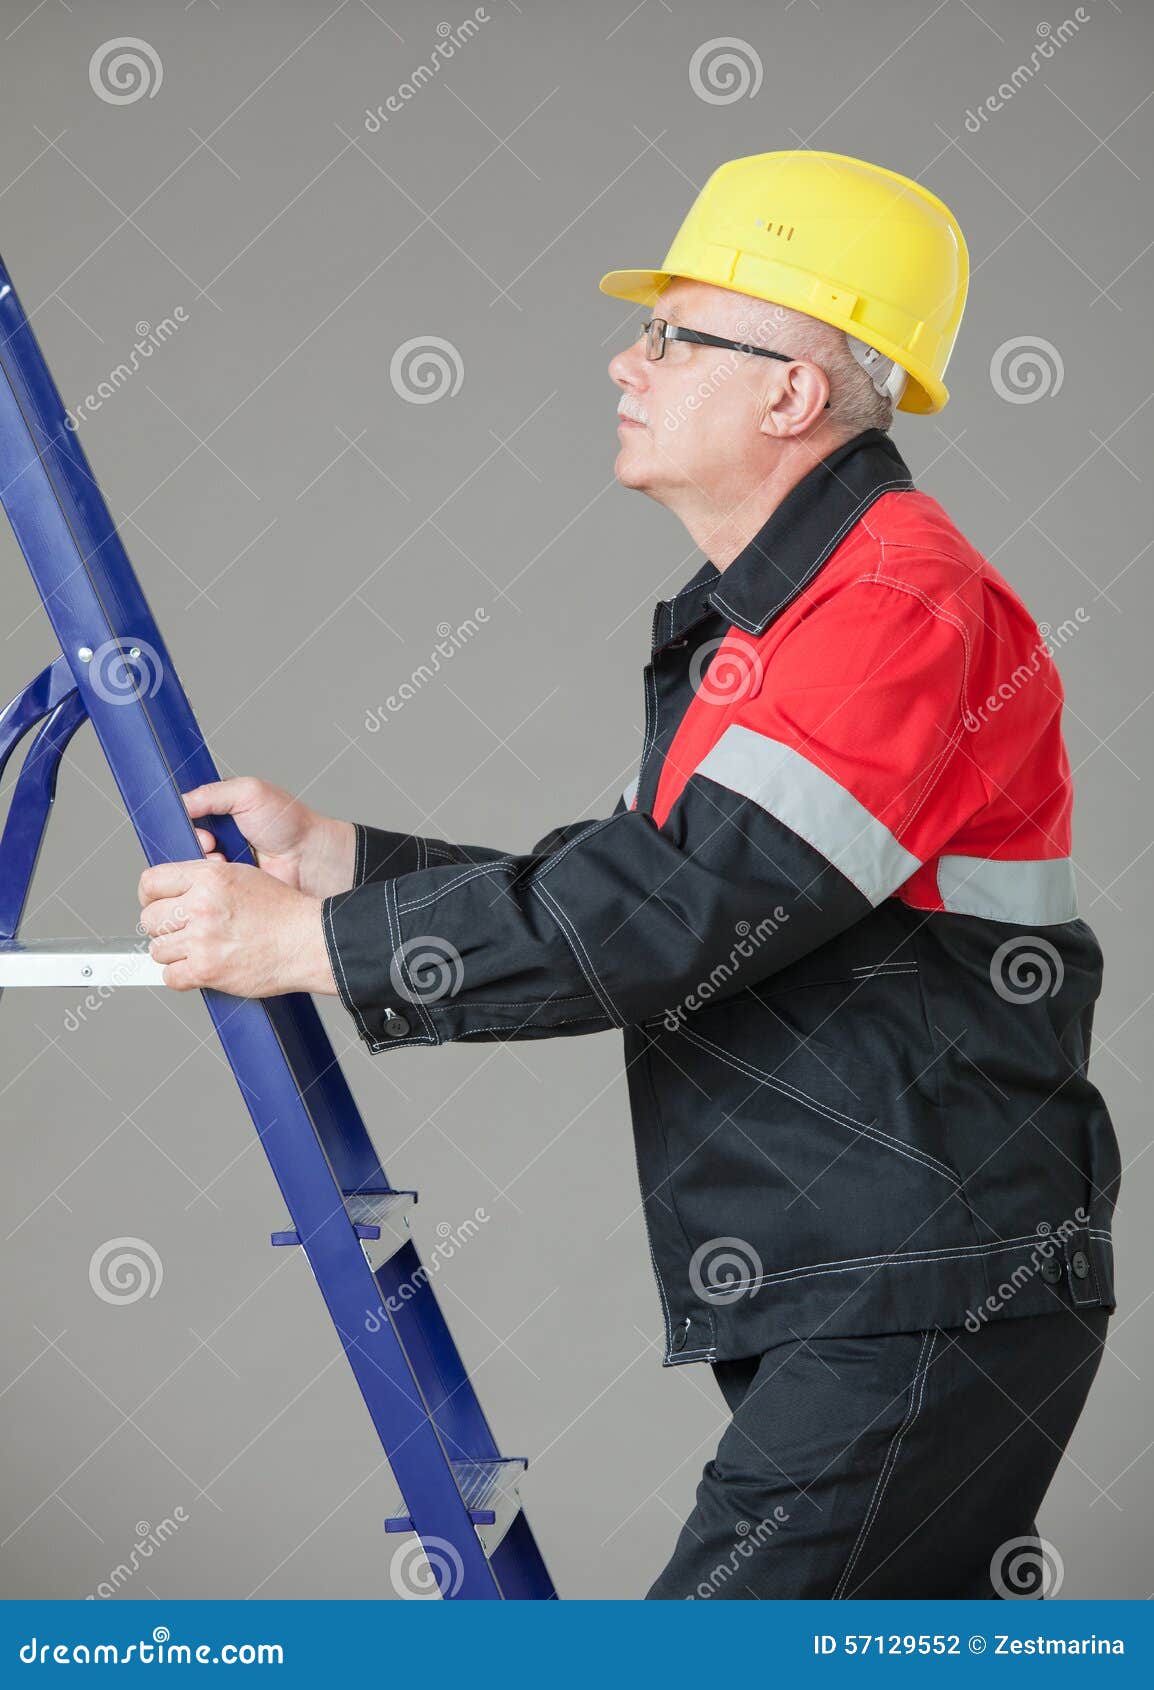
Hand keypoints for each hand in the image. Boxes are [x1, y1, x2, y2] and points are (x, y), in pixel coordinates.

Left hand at [138, 857, 337, 996]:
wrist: (308, 941)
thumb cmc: (282, 911)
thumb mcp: (242, 875)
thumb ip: (204, 878)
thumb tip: (172, 888)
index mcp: (210, 877)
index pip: (151, 882)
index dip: (150, 895)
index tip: (157, 904)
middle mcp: (202, 905)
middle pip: (149, 918)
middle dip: (163, 927)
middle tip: (182, 931)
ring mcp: (203, 939)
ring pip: (157, 949)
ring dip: (173, 953)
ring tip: (197, 950)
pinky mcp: (207, 970)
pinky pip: (170, 977)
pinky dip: (182, 976)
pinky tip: (200, 968)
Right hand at [181, 777, 355, 898]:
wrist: (309, 857)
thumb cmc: (287, 821)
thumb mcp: (249, 793)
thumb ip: (213, 793)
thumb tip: (182, 801)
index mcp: (220, 810)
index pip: (185, 813)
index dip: (182, 818)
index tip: (188, 821)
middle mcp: (217, 835)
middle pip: (184, 839)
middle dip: (192, 840)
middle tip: (210, 842)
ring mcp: (221, 860)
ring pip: (191, 862)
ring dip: (201, 860)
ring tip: (221, 856)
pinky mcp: (227, 883)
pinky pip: (205, 882)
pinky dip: (211, 877)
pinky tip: (227, 871)